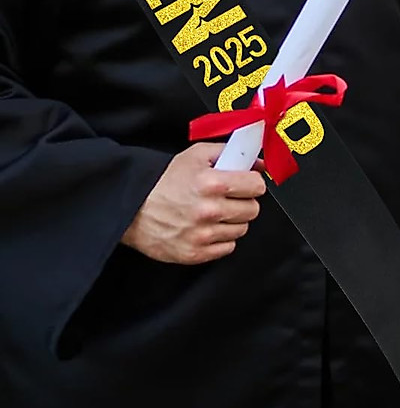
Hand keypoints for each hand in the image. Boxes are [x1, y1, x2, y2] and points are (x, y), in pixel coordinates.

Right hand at [121, 143, 265, 264]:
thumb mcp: (197, 155)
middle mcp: (209, 210)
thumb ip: (231, 154)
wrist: (132, 206)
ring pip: (241, 229)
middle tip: (230, 198)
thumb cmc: (164, 180)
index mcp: (212, 183)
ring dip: (233, 221)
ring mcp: (202, 234)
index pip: (257, 186)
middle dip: (244, 202)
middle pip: (253, 210)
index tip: (248, 184)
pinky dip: (221, 239)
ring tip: (216, 213)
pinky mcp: (194, 253)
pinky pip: (227, 248)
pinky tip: (209, 228)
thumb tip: (259, 163)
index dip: (253, 183)